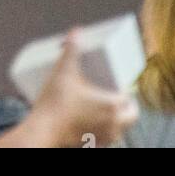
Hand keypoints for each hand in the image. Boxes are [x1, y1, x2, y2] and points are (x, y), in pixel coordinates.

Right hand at [0, 31, 137, 147]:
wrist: (43, 129)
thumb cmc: (56, 101)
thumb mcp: (64, 71)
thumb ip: (72, 50)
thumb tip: (76, 31)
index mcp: (113, 105)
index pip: (129, 96)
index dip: (124, 88)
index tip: (116, 82)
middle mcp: (114, 124)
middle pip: (131, 115)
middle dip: (127, 105)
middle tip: (115, 94)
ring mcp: (105, 137)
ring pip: (121, 128)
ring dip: (118, 118)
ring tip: (105, 107)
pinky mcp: (95, 144)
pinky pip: (109, 137)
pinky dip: (106, 129)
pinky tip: (94, 122)